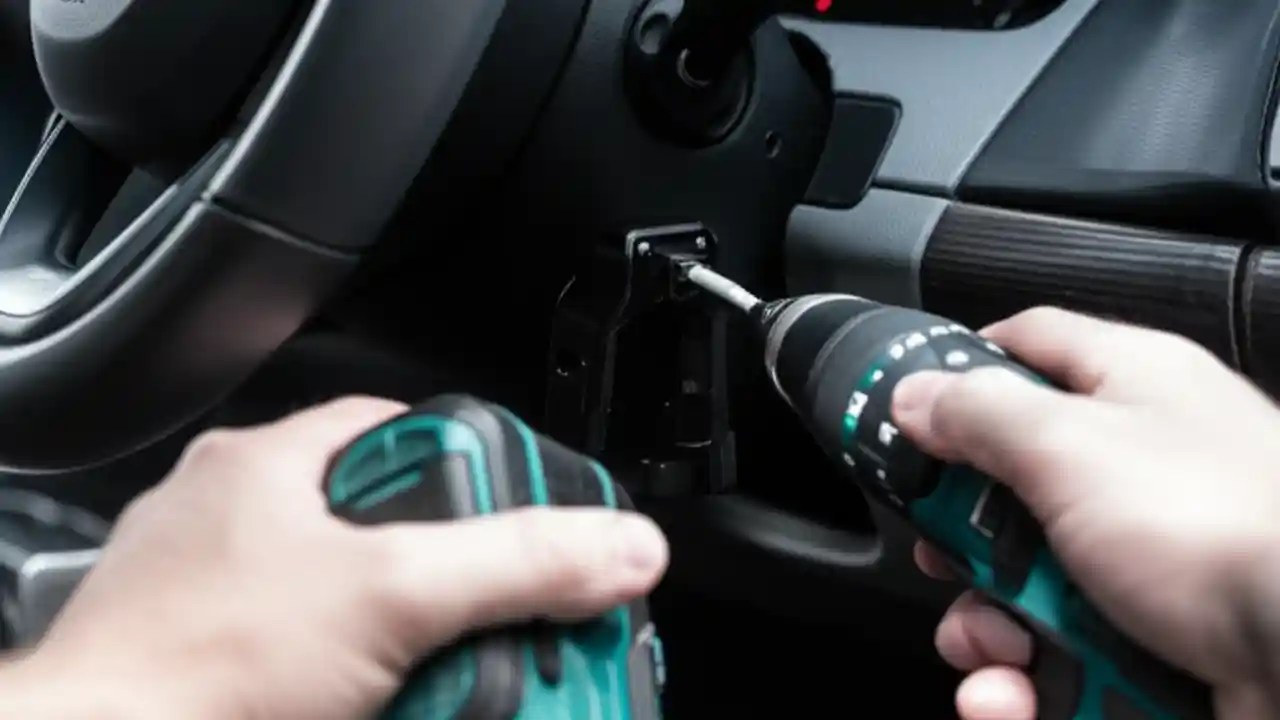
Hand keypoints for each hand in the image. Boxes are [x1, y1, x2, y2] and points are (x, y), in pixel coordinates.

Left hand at [0, 397, 668, 719]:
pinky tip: (401, 704)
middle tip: (516, 623)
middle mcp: (243, 520)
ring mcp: (229, 599)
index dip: (485, 475)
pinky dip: (376, 678)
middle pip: (399, 529)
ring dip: (427, 639)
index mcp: (273, 464)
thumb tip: (617, 546)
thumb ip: (517, 566)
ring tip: (466, 677)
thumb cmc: (188, 670)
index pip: (410, 431)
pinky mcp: (226, 668)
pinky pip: (330, 656)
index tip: (536, 526)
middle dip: (466, 581)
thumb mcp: (391, 598)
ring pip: (366, 601)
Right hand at [890, 307, 1279, 719]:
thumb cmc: (1214, 528)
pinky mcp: (1153, 638)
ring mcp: (1148, 558)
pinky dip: (1028, 686)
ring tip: (998, 657)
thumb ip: (980, 412)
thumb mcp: (1069, 447)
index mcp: (1131, 387)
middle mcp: (1139, 465)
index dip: (959, 377)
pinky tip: (1018, 697)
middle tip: (945, 563)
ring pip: (1026, 585)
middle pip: (1010, 486)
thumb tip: (917, 397)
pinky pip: (1062, 655)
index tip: (904, 426)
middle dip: (961, 540)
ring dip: (987, 631)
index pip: (1027, 347)